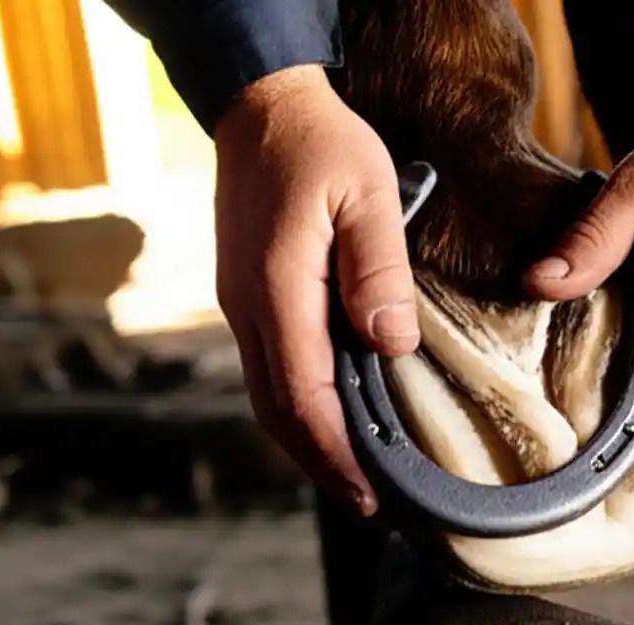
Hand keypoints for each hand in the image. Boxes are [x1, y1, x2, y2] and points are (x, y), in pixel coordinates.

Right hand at [214, 65, 417, 515]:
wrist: (262, 109)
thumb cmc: (321, 146)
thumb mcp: (367, 195)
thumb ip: (377, 270)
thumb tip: (390, 343)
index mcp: (276, 291)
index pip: (304, 394)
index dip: (337, 451)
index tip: (370, 491)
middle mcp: (249, 309)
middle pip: (278, 411)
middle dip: (322, 463)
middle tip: (369, 504)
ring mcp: (243, 305)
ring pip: (270, 395)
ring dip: (309, 441)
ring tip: (354, 476)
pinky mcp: (250, 296)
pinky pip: (273, 369)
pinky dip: (301, 407)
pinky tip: (333, 418)